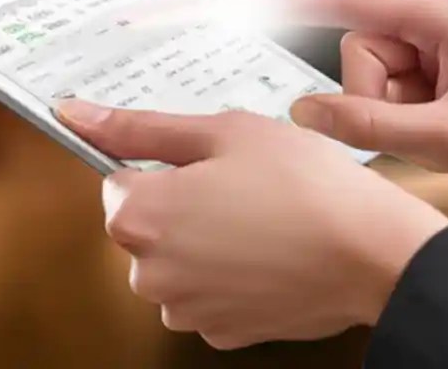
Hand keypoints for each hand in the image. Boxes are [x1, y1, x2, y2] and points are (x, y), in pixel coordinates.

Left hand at [56, 100, 447, 349]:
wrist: (371, 252)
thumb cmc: (305, 185)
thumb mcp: (222, 132)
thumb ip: (140, 128)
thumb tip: (77, 114)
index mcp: (139, 216)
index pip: (117, 181)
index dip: (164, 166)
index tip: (204, 163)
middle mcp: (150, 272)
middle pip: (145, 226)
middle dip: (182, 204)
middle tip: (242, 185)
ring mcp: (185, 309)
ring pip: (177, 262)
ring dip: (206, 242)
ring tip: (262, 218)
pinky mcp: (220, 334)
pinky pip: (209, 294)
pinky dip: (231, 275)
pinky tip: (269, 253)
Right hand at [286, 0, 447, 215]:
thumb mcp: (447, 140)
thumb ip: (365, 126)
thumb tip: (302, 112)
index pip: (353, 5)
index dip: (300, 5)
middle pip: (370, 50)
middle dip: (381, 97)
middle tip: (423, 134)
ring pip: (392, 71)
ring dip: (405, 110)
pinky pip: (418, 79)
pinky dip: (424, 110)